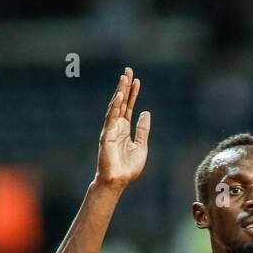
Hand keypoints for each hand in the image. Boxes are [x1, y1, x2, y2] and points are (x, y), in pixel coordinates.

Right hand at [95, 67, 150, 188]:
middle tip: (128, 70)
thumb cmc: (128, 167)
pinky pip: (111, 118)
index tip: (137, 80)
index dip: (133, 94)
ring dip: (120, 92)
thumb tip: (146, 112)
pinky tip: (119, 96)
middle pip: (122, 102)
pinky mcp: (107, 135)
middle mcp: (117, 126)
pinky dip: (115, 107)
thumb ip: (142, 130)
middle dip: (125, 87)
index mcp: (125, 129)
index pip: (129, 107)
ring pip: (116, 106)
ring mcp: (111, 129)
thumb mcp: (141, 146)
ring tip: (124, 77)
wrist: (118, 181)